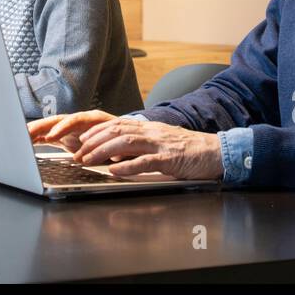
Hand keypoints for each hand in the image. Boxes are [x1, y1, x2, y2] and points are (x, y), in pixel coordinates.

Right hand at [28, 110, 116, 151]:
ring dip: (36, 131)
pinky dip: (38, 138)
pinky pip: (49, 135)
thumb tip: (113, 156)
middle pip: (56, 121)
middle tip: (26, 134)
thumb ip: (113, 149)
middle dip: (41, 127)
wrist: (123, 138)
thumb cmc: (122, 139)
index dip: (62, 128)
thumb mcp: (120, 144)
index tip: (52, 136)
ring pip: (50, 127)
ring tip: (21, 137)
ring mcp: (71, 129)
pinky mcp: (65, 137)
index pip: (74, 120)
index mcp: (93, 120)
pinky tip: (27, 141)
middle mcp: (79, 123)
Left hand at [73, 116, 222, 180]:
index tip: (81, 140)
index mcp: (149, 128)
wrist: (216, 151)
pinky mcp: (170, 159)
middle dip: (93, 142)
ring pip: (126, 143)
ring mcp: (160, 145)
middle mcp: (152, 133)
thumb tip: (118, 152)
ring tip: (88, 160)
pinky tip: (114, 170)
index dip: (96, 131)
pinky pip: (145, 161)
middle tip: (78, 153)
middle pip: (116, 131)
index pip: (117, 124)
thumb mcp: (162, 142)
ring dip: (103, 151)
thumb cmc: (189, 149)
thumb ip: (142, 144)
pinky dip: (127, 165)